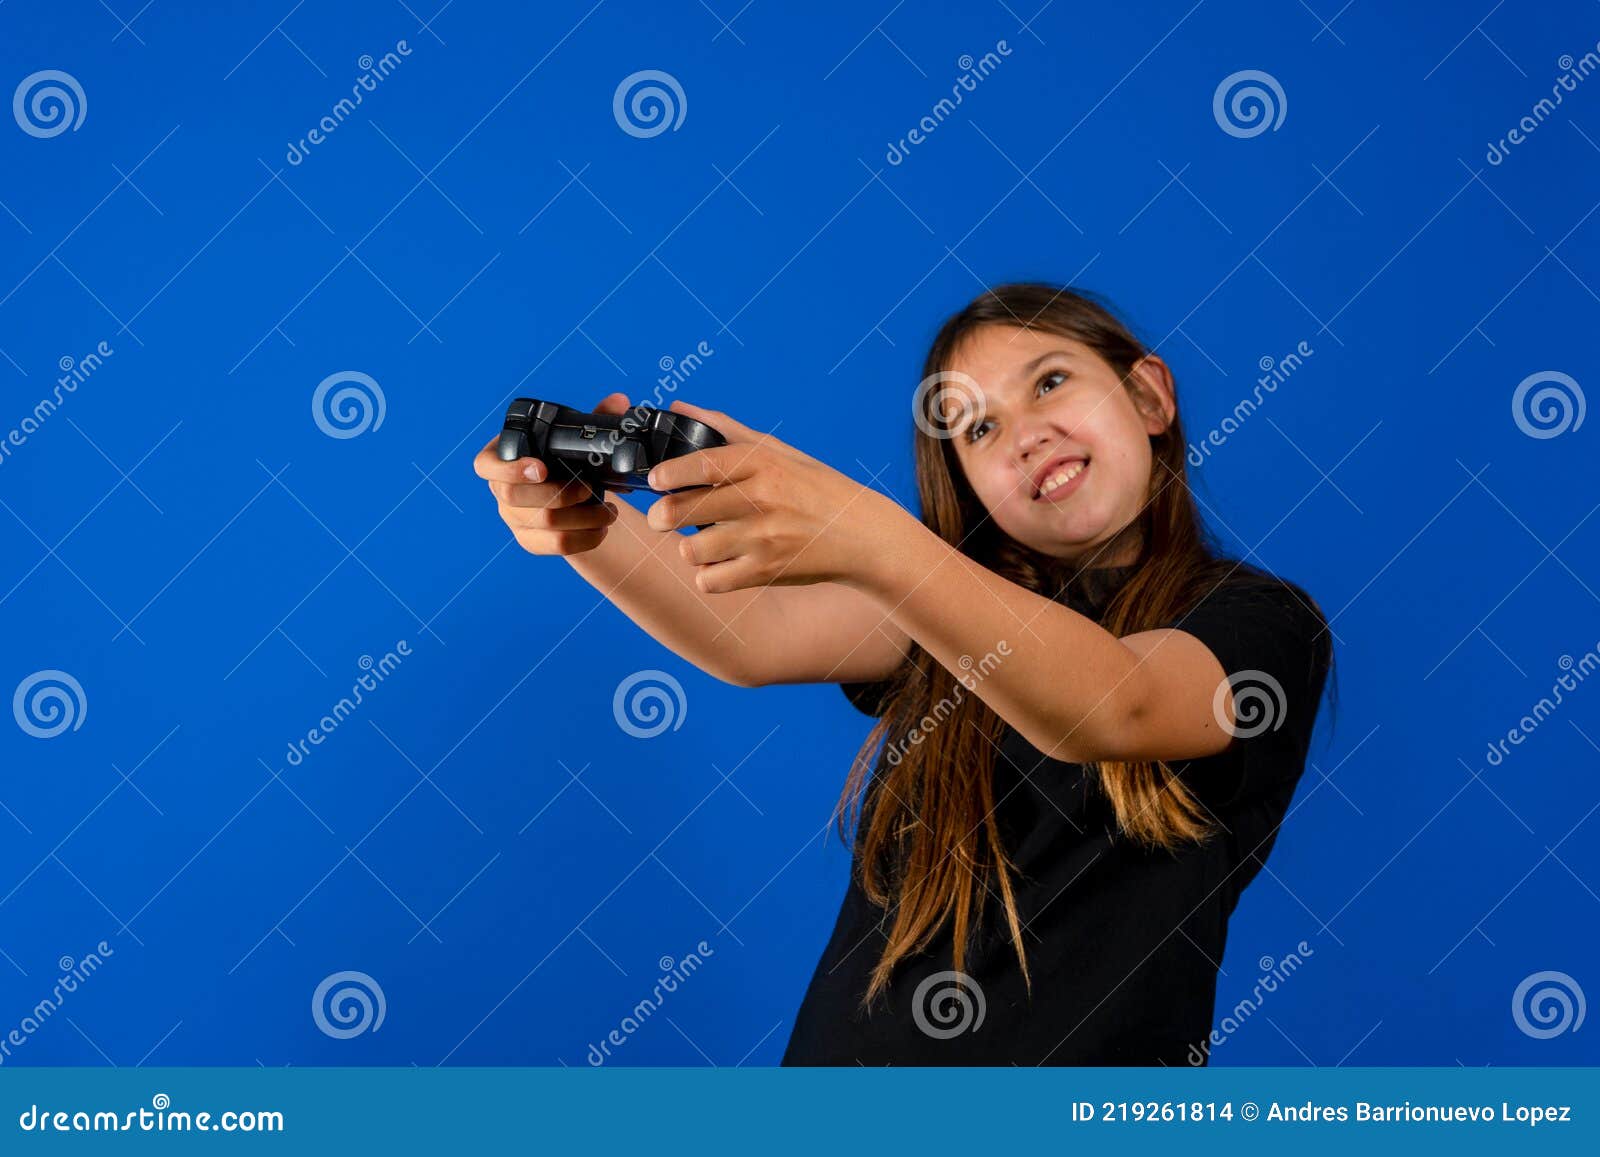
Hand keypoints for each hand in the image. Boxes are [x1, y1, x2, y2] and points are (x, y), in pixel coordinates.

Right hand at [473, 392, 625, 555]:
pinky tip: (602, 529)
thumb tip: (619, 401)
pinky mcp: (531, 541)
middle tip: (591, 488)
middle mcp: (501, 490)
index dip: (508, 469)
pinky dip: (585, 538)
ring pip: (542, 523)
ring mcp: (514, 518)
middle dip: (560, 493)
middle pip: (516, 498)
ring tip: (610, 510)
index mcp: (503, 458)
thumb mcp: (577, 439)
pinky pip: (555, 545)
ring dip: (583, 517)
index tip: (541, 468)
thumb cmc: (568, 460)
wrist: (575, 496)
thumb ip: (596, 418)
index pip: (485, 466)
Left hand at [643, 399, 895, 592]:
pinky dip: (708, 575)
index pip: (700, 464)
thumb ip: (724, 430)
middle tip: (662, 516)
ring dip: (689, 547)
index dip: (668, 474)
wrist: (861, 536)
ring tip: (700, 541)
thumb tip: (678, 409)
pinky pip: (710, 581)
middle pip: (682, 510)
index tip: (655, 480)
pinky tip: (720, 564)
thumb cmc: (815, 488)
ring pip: (691, 548)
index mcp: (762, 464)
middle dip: (661, 516)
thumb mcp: (777, 451)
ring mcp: (763, 538)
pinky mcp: (765, 572)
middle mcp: (760, 499)